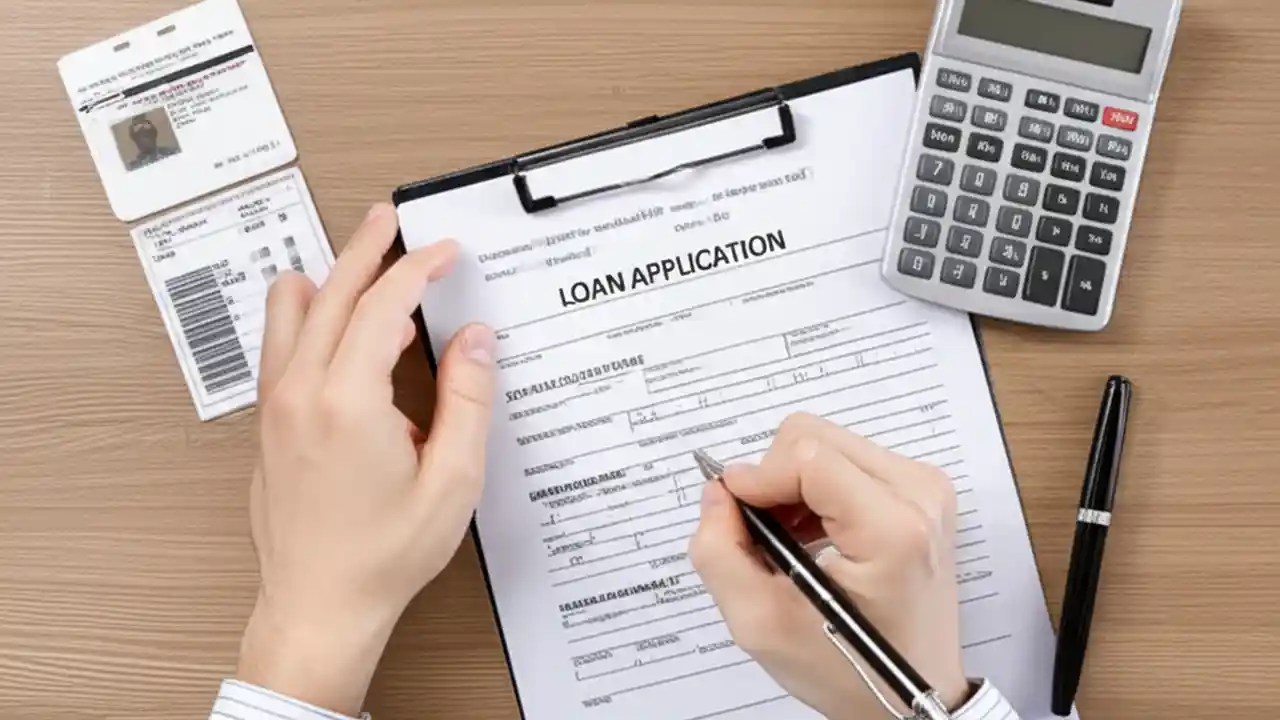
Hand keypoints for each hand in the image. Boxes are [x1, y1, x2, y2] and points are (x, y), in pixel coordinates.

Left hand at [235, 203, 497, 715]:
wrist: (319, 606)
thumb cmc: (382, 555)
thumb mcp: (451, 480)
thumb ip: (467, 400)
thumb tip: (475, 340)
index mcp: (347, 401)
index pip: (382, 305)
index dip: (417, 268)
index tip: (443, 251)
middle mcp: (300, 393)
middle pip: (330, 294)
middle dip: (365, 250)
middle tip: (389, 220)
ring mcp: (275, 409)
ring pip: (290, 315)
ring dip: (327, 280)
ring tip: (358, 261)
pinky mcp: (267, 426)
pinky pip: (282, 347)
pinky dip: (309, 318)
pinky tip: (335, 327)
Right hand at [689, 413, 969, 717]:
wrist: (914, 692)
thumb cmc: (850, 669)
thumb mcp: (761, 624)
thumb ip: (720, 552)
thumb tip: (717, 492)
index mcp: (893, 529)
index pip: (807, 458)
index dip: (756, 478)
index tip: (732, 511)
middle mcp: (919, 495)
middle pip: (815, 439)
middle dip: (773, 480)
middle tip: (762, 534)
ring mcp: (925, 487)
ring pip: (827, 444)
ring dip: (792, 484)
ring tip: (787, 539)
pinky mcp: (920, 489)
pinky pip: (847, 458)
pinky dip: (815, 488)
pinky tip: (810, 532)